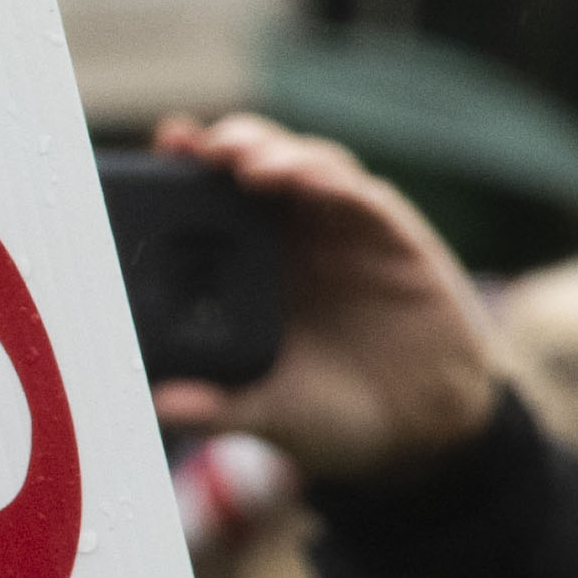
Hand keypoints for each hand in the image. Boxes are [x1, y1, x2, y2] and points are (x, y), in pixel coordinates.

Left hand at [147, 113, 496, 480]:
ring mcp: (344, 230)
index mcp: (253, 263)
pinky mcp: (393, 238)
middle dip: (226, 145)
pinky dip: (333, 181)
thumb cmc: (334, 412)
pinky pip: (361, 197)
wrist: (420, 432)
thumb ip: (218, 407)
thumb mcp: (270, 412)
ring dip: (275, 154)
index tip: (160, 150)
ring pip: (307, 167)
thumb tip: (158, 405)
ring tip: (244, 161)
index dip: (186, 168)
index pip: (213, 199)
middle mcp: (295, 235)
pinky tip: (309, 178)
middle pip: (257, 164)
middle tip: (197, 147)